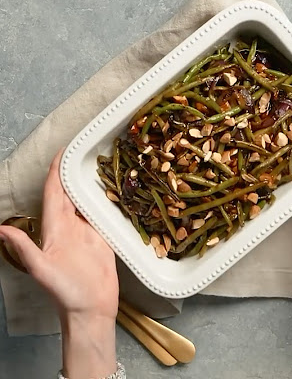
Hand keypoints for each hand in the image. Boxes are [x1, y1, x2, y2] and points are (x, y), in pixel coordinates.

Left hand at [0, 150, 118, 378]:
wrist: (90, 311)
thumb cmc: (66, 292)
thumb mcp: (42, 270)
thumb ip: (24, 248)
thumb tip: (0, 228)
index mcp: (54, 229)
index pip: (54, 193)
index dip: (55, 172)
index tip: (62, 152)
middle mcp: (69, 226)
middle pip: (70, 192)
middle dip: (72, 170)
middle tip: (83, 148)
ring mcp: (86, 231)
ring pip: (85, 200)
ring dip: (88, 182)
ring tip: (97, 161)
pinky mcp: (102, 237)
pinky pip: (102, 212)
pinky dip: (104, 198)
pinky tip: (112, 188)